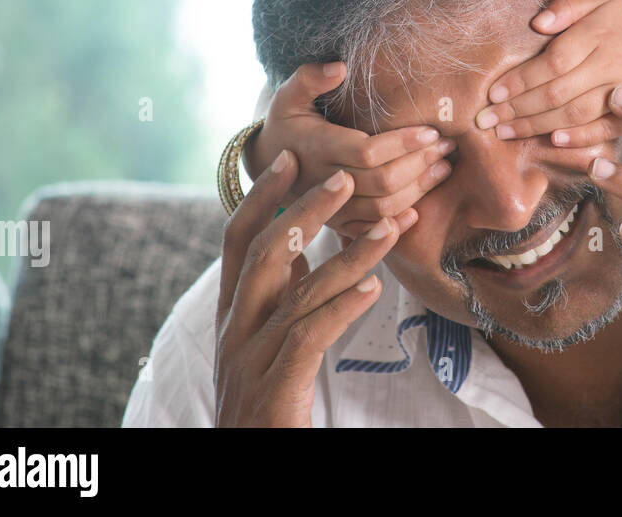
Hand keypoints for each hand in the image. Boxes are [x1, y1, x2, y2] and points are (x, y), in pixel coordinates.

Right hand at [214, 149, 416, 426]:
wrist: (248, 465)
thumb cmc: (268, 399)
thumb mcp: (264, 340)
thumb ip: (278, 295)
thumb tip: (301, 245)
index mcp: (231, 313)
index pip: (237, 240)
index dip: (260, 196)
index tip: (290, 156)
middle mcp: (233, 330)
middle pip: (264, 252)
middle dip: (305, 209)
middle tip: (347, 177)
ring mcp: (250, 360)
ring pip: (297, 292)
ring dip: (348, 255)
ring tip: (390, 229)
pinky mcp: (274, 391)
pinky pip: (308, 337)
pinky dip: (342, 308)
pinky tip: (374, 290)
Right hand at [244, 62, 454, 237]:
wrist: (269, 165)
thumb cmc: (288, 122)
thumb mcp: (289, 95)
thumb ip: (310, 78)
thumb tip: (341, 67)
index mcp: (314, 147)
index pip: (366, 151)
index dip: (402, 142)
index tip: (431, 130)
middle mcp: (322, 182)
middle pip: (381, 181)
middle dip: (420, 164)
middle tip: (448, 145)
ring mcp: (330, 207)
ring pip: (382, 209)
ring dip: (419, 190)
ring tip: (444, 167)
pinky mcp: (337, 224)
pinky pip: (371, 232)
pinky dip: (399, 224)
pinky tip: (421, 207)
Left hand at [474, 0, 621, 147]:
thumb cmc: (621, 23)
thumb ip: (568, 5)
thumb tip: (538, 23)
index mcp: (599, 32)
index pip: (553, 61)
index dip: (520, 80)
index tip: (492, 94)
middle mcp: (613, 62)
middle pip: (558, 91)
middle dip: (518, 109)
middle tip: (486, 121)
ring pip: (575, 113)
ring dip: (537, 127)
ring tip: (506, 133)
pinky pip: (606, 130)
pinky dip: (579, 138)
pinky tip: (553, 141)